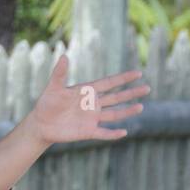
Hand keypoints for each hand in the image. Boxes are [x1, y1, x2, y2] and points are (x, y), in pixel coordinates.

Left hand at [27, 54, 149, 144]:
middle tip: (147, 88)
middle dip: (131, 93)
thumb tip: (63, 56)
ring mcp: (92, 118)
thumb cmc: (47, 103)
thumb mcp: (53, 87)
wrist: (41, 124)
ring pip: (114, 114)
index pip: (109, 83)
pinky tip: (124, 132)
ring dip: (127, 111)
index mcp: (88, 91)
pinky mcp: (88, 131)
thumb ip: (60, 73)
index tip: (138, 73)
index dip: (123, 78)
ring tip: (141, 107)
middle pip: (117, 98)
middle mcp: (93, 103)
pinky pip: (104, 132)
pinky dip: (113, 134)